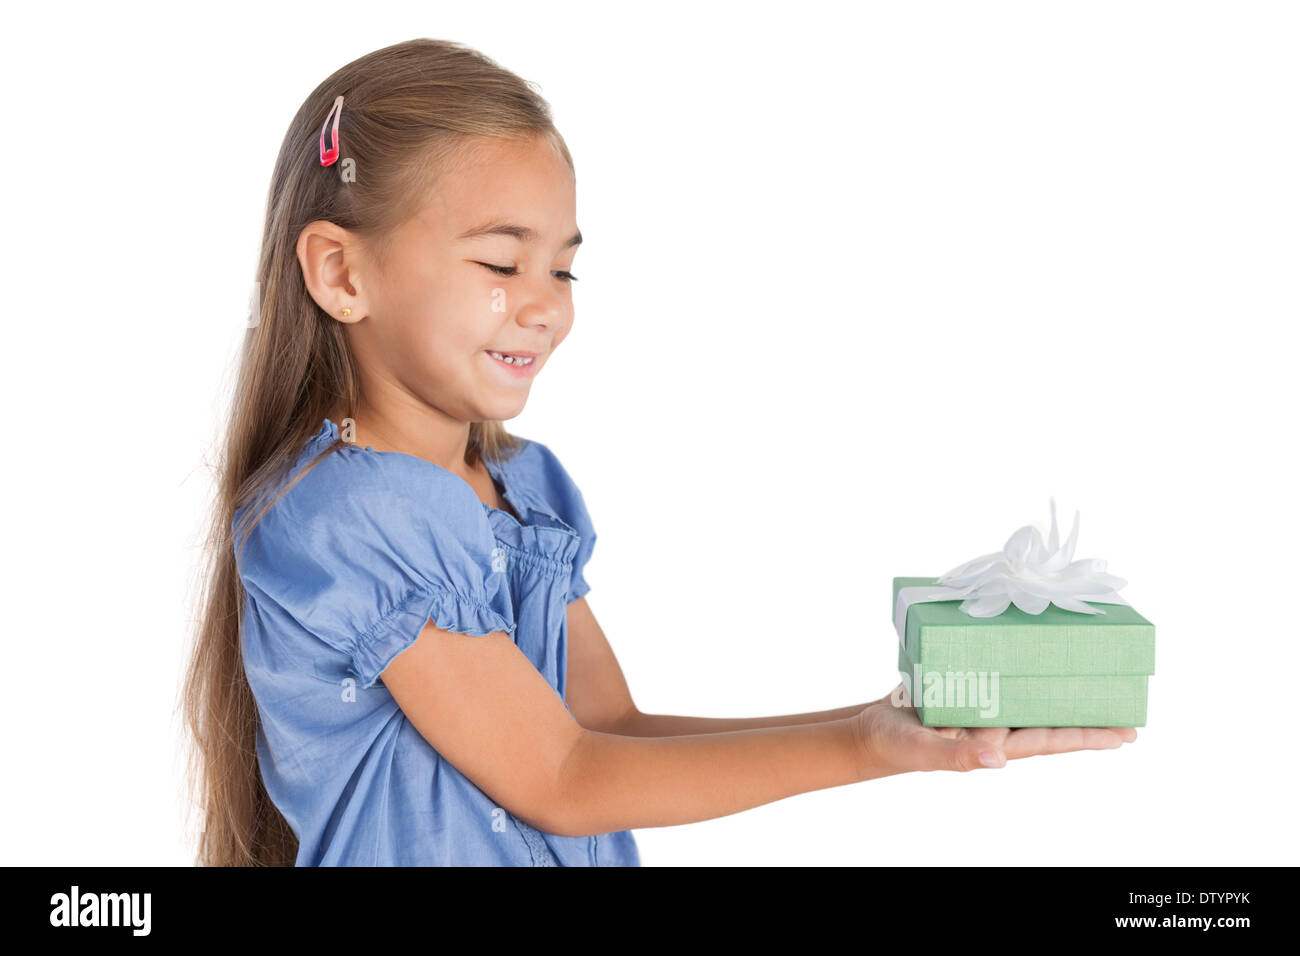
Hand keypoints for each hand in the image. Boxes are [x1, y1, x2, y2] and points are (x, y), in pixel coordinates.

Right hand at [853, 682, 1137, 775]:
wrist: (869, 731)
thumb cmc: (896, 747)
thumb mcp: (923, 751)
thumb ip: (958, 757)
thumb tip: (999, 760)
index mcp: (995, 743)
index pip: (1051, 739)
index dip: (1088, 735)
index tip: (1126, 732)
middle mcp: (997, 726)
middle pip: (1051, 719)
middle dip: (1087, 713)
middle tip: (1126, 704)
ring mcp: (983, 707)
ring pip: (1030, 697)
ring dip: (1059, 689)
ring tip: (1091, 678)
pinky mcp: (966, 688)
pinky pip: (1000, 678)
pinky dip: (1021, 668)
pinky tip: (1033, 655)